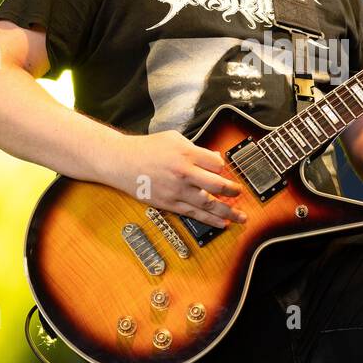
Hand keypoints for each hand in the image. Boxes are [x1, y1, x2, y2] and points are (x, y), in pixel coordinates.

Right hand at [100, 130, 247, 228]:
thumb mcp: (174, 138)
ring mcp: (176, 190)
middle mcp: (183, 173)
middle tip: (240, 193)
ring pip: (208, 204)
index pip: (216, 163)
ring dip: (227, 211)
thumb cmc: (147, 148)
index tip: (225, 170)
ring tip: (240, 217)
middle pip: (217, 184)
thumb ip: (196, 148)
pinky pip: (193, 214)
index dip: (223, 167)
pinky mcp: (169, 203)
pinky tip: (221, 223)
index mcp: (186, 153)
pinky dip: (209, 219)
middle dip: (232, 191)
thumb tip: (215, 160)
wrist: (121, 162)